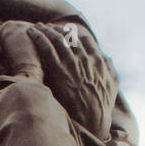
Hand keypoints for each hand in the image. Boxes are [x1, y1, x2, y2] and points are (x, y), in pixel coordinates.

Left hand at [27, 23, 117, 137]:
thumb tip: (108, 59)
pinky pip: (47, 48)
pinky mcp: (59, 70)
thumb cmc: (103, 107)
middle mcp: (85, 58)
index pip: (85, 40)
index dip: (75, 34)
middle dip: (57, 30)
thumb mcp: (113, 86)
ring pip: (57, 39)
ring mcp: (72, 63)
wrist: (93, 119)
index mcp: (98, 60)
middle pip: (69, 37)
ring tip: (37, 26)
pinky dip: (38, 37)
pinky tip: (31, 32)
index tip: (67, 32)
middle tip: (48, 27)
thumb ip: (111, 70)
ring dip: (45, 30)